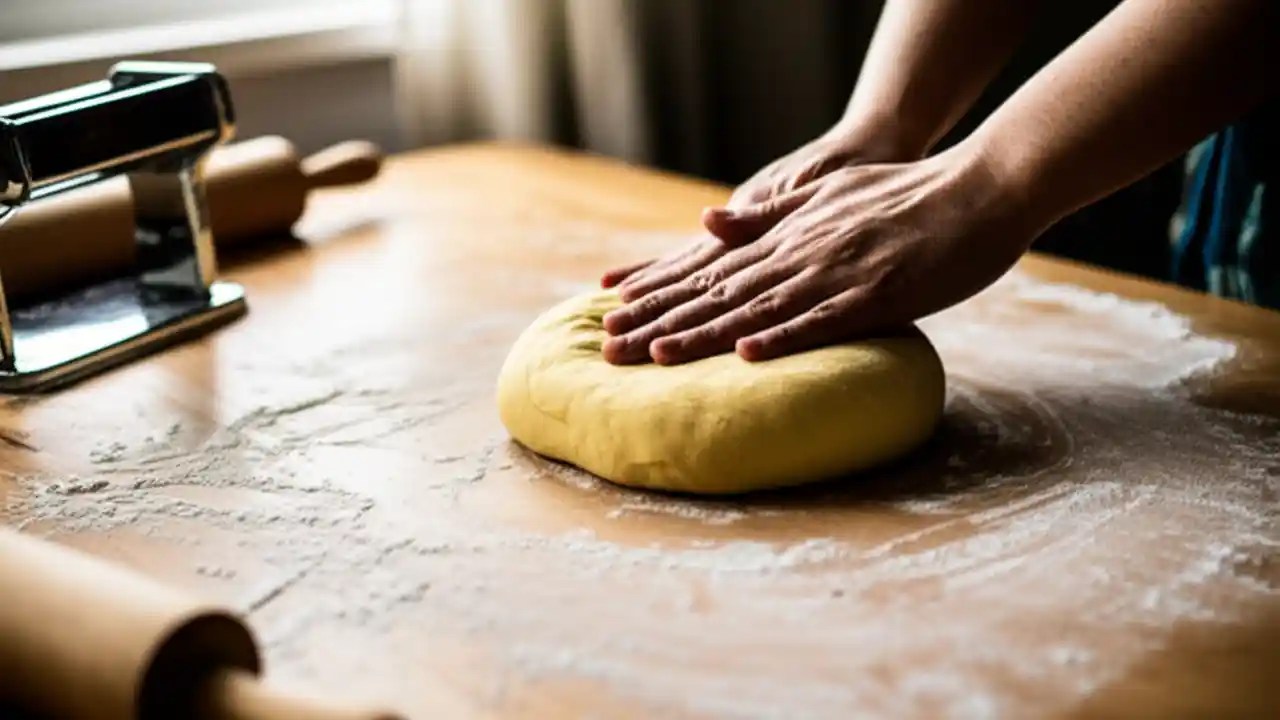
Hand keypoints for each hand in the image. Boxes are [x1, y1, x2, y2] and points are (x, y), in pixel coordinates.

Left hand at [601, 143, 1042, 364]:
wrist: (981, 186)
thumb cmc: (907, 194)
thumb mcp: (825, 195)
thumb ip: (767, 214)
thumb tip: (706, 223)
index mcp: (788, 235)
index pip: (709, 271)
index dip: (660, 294)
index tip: (614, 315)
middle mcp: (801, 254)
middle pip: (718, 294)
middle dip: (662, 321)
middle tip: (610, 348)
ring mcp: (838, 274)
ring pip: (759, 310)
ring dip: (705, 335)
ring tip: (655, 357)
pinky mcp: (877, 295)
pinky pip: (823, 321)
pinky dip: (784, 337)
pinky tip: (746, 355)